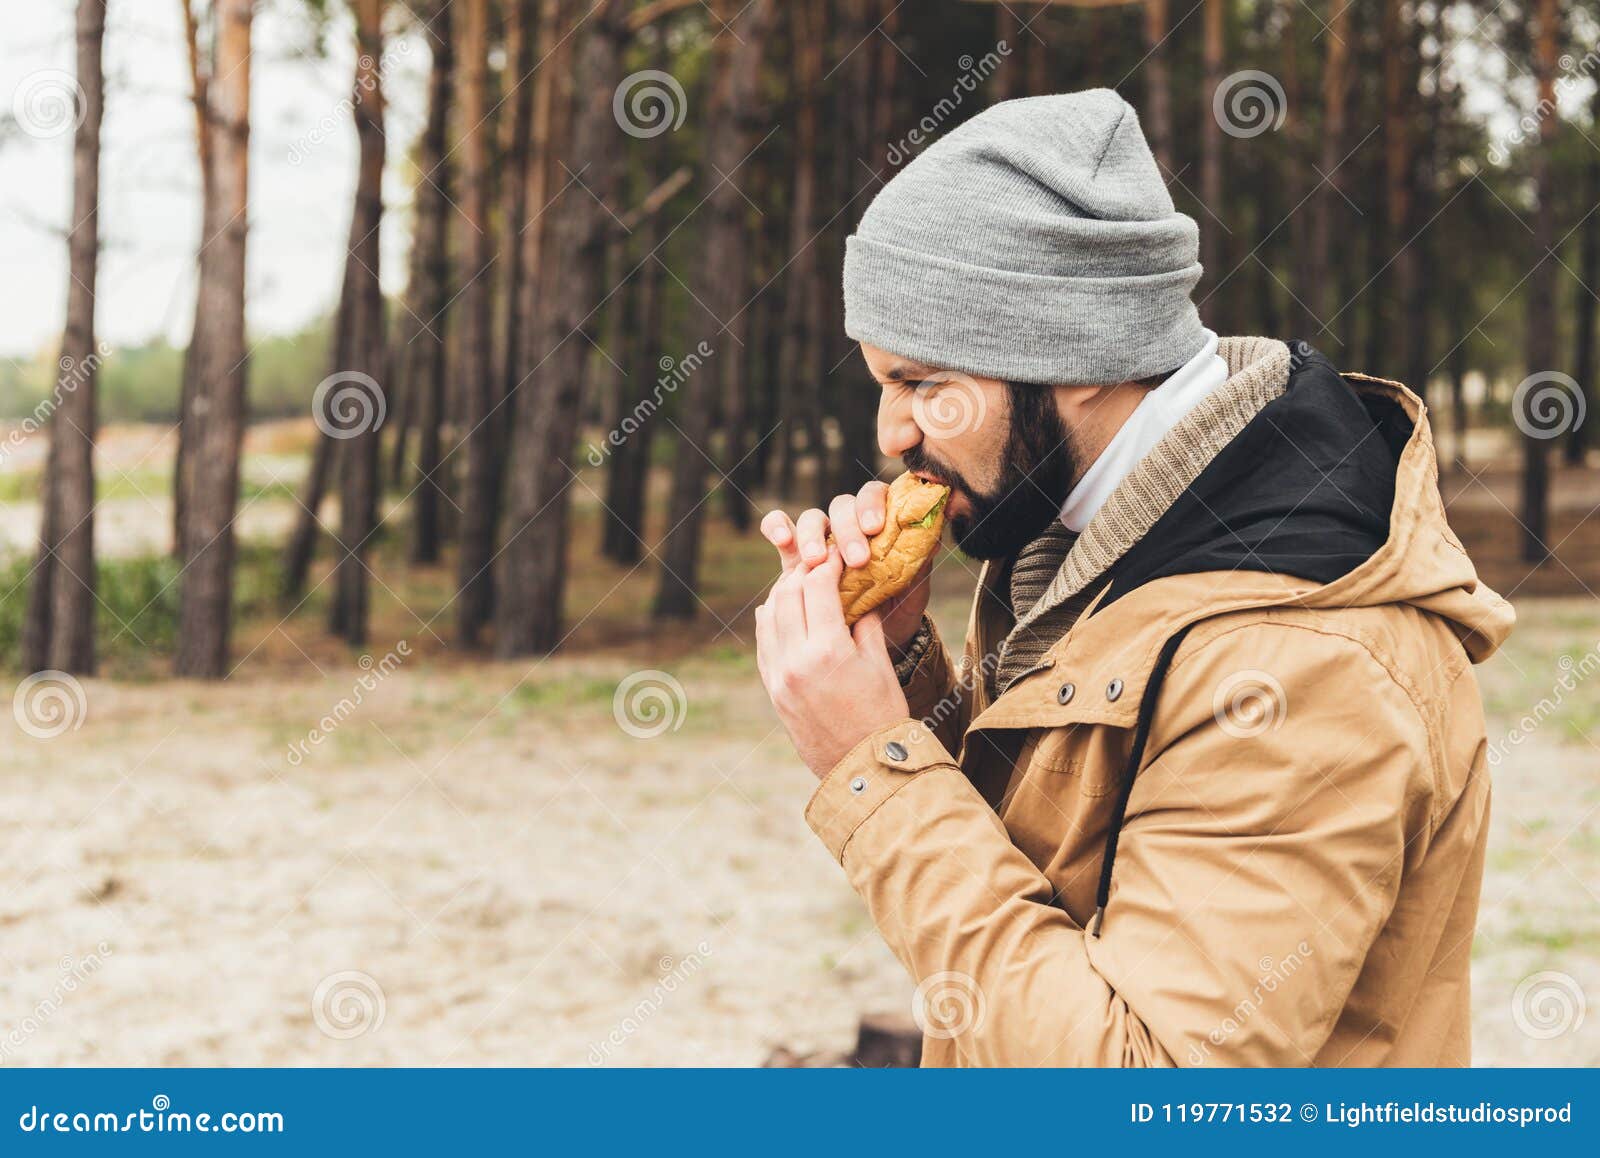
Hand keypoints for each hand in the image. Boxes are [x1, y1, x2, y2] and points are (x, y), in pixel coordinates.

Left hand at [754, 545, 910, 779]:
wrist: (862, 770)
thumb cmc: (882, 716)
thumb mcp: (879, 665)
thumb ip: (864, 623)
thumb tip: (857, 593)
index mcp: (827, 651)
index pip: (818, 586)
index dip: (828, 563)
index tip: (838, 554)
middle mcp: (795, 660)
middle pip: (788, 594)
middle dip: (804, 572)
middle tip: (820, 563)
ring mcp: (778, 676)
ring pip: (769, 615)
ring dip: (784, 593)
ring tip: (804, 585)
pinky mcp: (772, 690)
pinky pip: (764, 642)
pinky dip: (773, 620)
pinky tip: (787, 614)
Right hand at [759, 480, 932, 653]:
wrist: (871, 644)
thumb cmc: (896, 612)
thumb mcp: (912, 593)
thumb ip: (918, 566)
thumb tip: (930, 539)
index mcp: (880, 524)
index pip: (874, 496)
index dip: (872, 505)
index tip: (875, 528)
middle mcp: (849, 526)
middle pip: (842, 505)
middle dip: (847, 529)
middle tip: (855, 559)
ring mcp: (821, 540)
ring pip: (812, 518)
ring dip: (813, 534)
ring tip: (816, 560)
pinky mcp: (794, 558)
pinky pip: (780, 530)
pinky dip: (777, 526)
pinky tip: (781, 538)